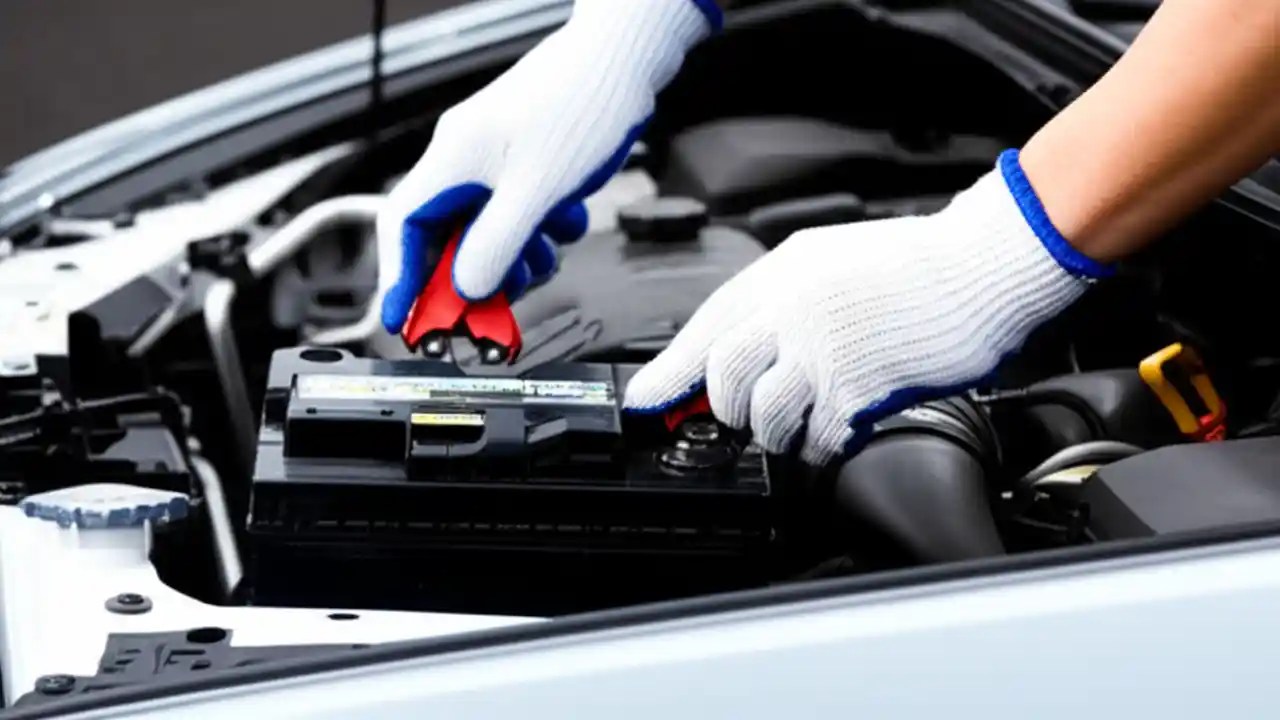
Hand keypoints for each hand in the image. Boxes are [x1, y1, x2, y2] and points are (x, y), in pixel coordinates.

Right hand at [379, 0, 719, 334]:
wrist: (627, 59)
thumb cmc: (582, 102)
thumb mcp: (538, 189)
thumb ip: (498, 244)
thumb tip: (468, 288)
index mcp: (453, 160)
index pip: (403, 228)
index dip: (400, 279)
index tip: (408, 320)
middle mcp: (469, 161)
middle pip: (448, 240)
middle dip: (476, 276)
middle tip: (498, 307)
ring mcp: (499, 163)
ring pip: (489, 234)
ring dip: (517, 257)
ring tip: (544, 257)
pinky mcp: (530, 166)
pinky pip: (522, 218)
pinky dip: (543, 232)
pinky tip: (565, 221)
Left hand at [623, 152, 1111, 463]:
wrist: (982, 267)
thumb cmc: (910, 266)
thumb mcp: (825, 265)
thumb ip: (775, 302)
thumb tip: (732, 346)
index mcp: (779, 275)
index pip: (704, 331)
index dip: (669, 375)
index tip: (645, 404)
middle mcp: (791, 310)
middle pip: (723, 382)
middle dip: (732, 410)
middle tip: (752, 415)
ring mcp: (823, 351)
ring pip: (765, 418)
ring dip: (781, 433)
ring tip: (810, 418)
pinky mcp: (859, 388)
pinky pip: (819, 439)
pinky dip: (825, 444)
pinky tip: (846, 424)